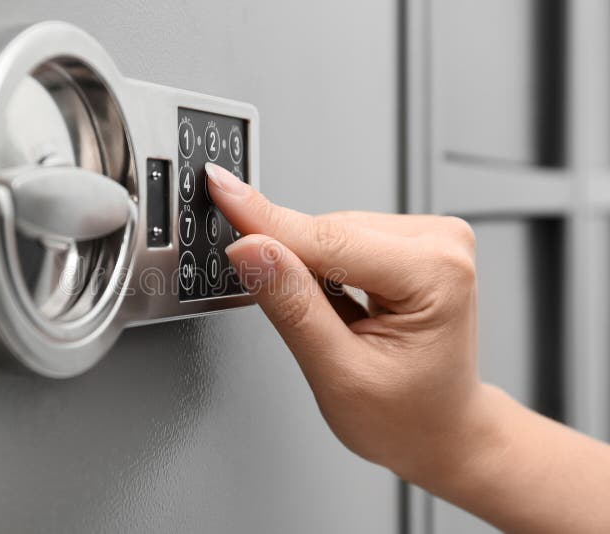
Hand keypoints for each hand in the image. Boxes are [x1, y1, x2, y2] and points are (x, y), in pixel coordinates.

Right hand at [206, 162, 483, 481]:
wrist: (441, 431)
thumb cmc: (407, 416)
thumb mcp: (339, 374)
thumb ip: (293, 307)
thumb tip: (251, 250)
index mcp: (436, 273)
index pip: (327, 237)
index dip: (263, 220)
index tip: (221, 191)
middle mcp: (442, 243)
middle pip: (327, 232)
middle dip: (291, 265)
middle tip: (299, 322)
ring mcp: (431, 238)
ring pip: (330, 232)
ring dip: (308, 269)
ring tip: (332, 324)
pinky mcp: (412, 241)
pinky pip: (343, 237)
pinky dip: (323, 267)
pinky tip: (338, 302)